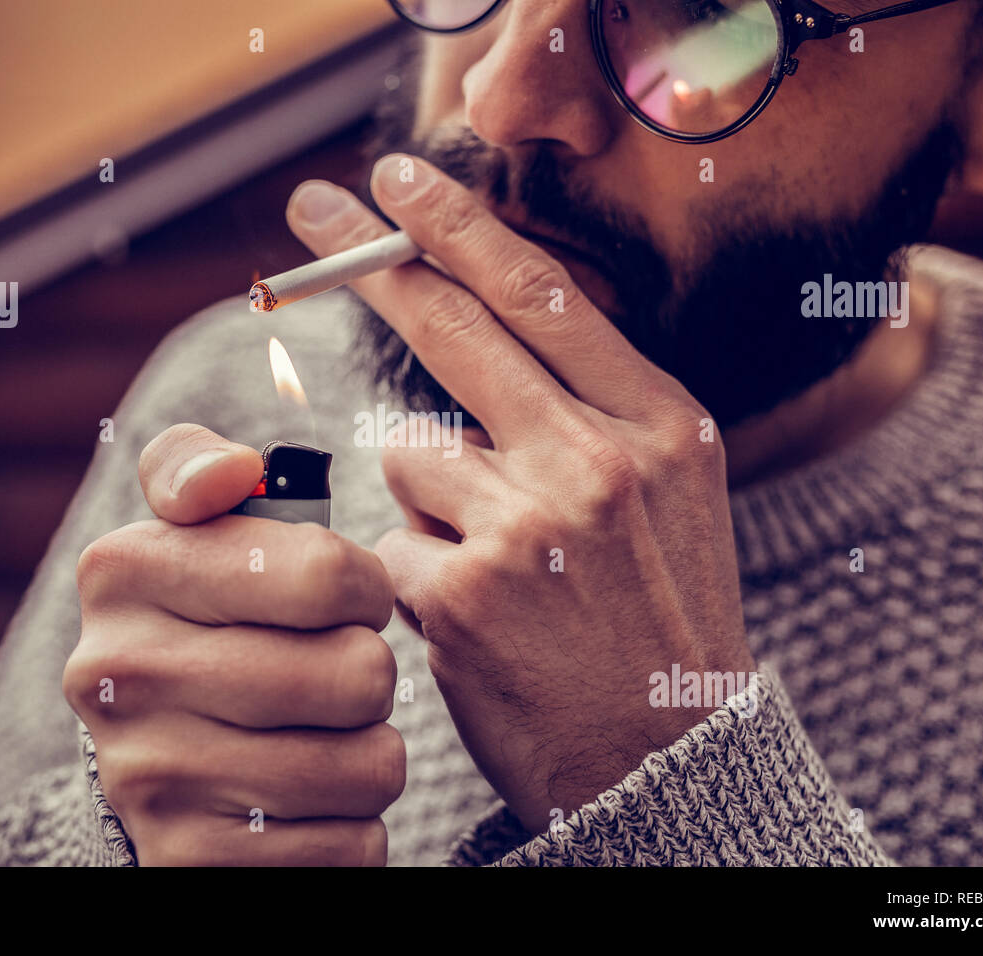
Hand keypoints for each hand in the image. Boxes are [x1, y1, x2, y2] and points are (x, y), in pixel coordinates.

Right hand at [64, 424, 403, 864]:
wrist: (154, 759)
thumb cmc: (207, 619)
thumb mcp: (190, 530)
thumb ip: (195, 468)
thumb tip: (230, 472)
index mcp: (125, 570)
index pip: (325, 571)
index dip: (366, 588)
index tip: (348, 599)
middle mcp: (118, 672)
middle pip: (356, 673)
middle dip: (369, 673)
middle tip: (340, 674)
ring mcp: (147, 776)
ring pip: (366, 765)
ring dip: (373, 752)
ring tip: (331, 735)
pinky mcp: (186, 861)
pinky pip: (350, 845)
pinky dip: (356, 825)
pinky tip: (313, 803)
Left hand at [285, 157, 754, 834]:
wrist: (668, 759)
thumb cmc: (660, 616)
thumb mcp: (670, 493)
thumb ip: (590, 411)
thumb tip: (477, 345)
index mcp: (657, 425)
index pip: (543, 297)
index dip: (461, 228)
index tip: (402, 181)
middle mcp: (596, 460)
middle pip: (455, 330)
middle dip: (374, 259)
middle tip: (312, 207)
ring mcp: (525, 525)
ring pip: (406, 454)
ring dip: (426, 497)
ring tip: (498, 565)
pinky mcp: (458, 595)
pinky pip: (389, 544)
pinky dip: (413, 573)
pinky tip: (475, 618)